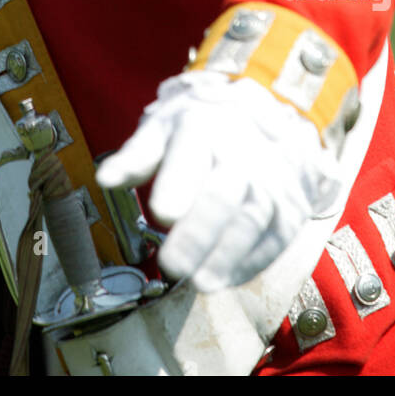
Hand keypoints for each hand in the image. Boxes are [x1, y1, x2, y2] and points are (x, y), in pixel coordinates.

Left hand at [96, 70, 341, 291]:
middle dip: (198, 233)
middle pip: (223, 195)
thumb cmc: (206, 125)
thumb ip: (136, 156)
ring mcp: (271, 181)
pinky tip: (223, 278)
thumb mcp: (166, 126)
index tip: (162, 214)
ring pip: (252, 221)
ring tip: (197, 281)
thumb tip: (104, 179)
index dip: (178, 184)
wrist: (275, 115)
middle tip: (172, 265)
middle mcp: (242, 152)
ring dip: (224, 256)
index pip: (191, 155)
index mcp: (203, 127)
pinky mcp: (290, 208)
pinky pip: (274, 239)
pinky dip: (249, 263)